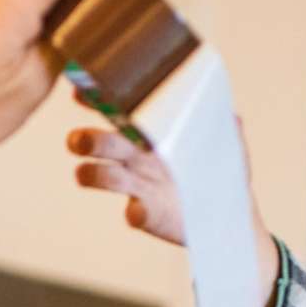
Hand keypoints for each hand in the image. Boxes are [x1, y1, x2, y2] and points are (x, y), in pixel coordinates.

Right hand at [67, 107, 281, 304]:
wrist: (229, 213)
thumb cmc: (220, 171)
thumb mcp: (226, 136)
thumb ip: (220, 115)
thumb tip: (218, 99)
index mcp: (151, 135)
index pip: (118, 113)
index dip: (97, 102)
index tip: (80, 92)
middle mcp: (139, 159)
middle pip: (105, 144)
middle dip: (87, 140)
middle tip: (77, 140)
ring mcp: (141, 186)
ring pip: (108, 177)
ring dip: (93, 174)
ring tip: (84, 173)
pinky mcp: (149, 214)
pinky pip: (136, 213)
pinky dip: (135, 212)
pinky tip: (135, 210)